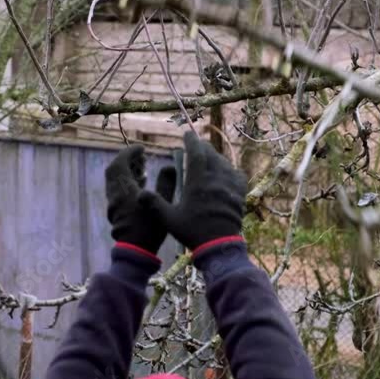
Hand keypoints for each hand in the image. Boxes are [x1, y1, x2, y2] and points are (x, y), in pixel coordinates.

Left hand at [106, 146, 176, 255]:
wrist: (135, 251)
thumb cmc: (149, 228)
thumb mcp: (162, 204)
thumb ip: (166, 183)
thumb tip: (169, 167)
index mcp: (123, 189)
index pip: (120, 163)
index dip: (129, 153)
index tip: (141, 148)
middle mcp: (114, 195)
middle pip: (114, 170)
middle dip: (126, 160)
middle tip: (141, 156)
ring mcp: (113, 205)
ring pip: (115, 181)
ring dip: (127, 171)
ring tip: (143, 167)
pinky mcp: (116, 213)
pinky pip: (118, 190)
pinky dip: (127, 182)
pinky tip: (140, 185)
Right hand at [138, 132, 246, 250]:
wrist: (219, 245)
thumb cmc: (192, 232)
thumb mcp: (168, 219)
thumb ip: (154, 204)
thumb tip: (139, 193)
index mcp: (198, 182)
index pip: (196, 153)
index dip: (191, 141)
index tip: (187, 134)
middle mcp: (215, 179)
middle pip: (211, 154)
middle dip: (203, 147)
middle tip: (196, 145)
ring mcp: (229, 185)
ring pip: (224, 163)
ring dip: (216, 158)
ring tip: (209, 158)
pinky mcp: (239, 194)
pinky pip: (237, 175)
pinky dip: (231, 170)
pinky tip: (227, 173)